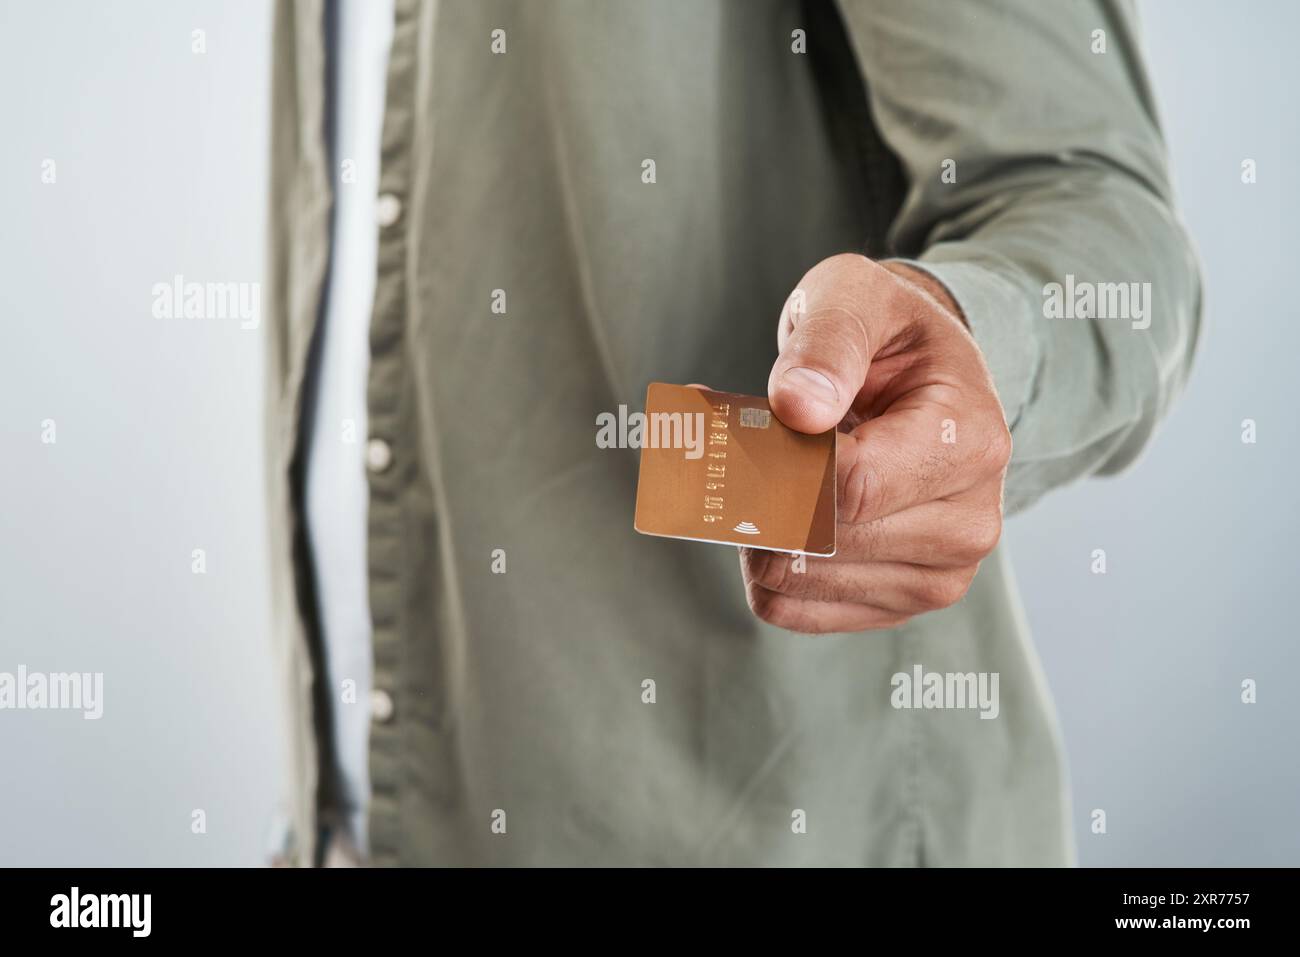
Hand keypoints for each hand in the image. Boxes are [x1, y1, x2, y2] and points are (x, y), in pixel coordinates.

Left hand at [740, 254, 1010, 633]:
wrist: (922, 380)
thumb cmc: (886, 335)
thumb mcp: (855, 298)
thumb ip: (827, 342)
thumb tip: (798, 406)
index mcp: (971, 442)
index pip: (852, 486)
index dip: (780, 463)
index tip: (744, 428)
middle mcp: (970, 522)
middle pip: (825, 539)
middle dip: (761, 496)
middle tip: (742, 450)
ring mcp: (939, 574)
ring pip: (801, 581)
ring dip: (757, 532)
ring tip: (771, 478)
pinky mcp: (899, 603)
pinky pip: (794, 610)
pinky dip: (762, 568)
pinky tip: (775, 522)